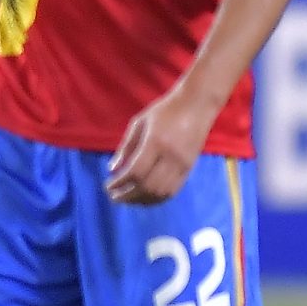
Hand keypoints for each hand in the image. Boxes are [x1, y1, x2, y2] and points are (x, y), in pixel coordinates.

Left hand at [106, 87, 217, 205]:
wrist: (198, 105)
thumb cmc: (166, 110)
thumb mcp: (140, 122)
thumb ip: (126, 146)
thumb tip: (112, 169)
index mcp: (156, 142)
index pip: (136, 172)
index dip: (120, 183)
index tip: (108, 186)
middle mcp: (171, 157)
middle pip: (148, 186)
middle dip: (128, 196)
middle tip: (114, 196)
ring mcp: (183, 165)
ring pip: (161, 193)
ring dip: (142, 200)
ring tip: (128, 199)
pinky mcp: (190, 168)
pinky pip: (173, 191)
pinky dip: (157, 198)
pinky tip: (145, 197)